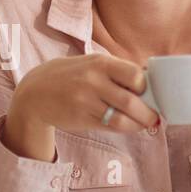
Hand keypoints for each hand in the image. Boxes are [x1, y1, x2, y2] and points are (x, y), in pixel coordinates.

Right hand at [1, 54, 160, 160]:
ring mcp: (85, 101)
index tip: (149, 92)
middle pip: (131, 101)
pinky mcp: (81, 118)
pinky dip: (124, 128)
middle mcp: (92, 81)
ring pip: (121, 118)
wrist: (35, 92)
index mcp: (99, 62)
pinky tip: (128, 126)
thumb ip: (116, 70)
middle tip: (155, 116)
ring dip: (139, 124)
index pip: (134, 75)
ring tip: (145, 124)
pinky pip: (109, 126)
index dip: (147, 86)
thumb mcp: (90, 63)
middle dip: (149, 112)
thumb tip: (150, 81)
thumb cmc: (70, 76)